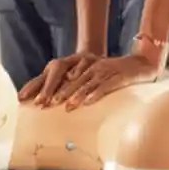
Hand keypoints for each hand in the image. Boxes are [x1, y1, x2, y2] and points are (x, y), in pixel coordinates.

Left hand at [20, 52, 159, 110]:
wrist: (141, 63)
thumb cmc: (113, 73)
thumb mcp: (91, 75)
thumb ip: (75, 84)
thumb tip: (54, 100)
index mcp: (80, 64)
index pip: (55, 73)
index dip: (41, 85)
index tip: (27, 98)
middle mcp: (90, 65)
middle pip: (69, 79)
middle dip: (56, 91)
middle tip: (45, 105)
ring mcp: (103, 69)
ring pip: (85, 82)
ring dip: (74, 94)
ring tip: (65, 106)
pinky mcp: (116, 76)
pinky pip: (104, 86)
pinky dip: (95, 94)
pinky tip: (87, 103)